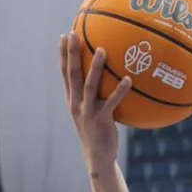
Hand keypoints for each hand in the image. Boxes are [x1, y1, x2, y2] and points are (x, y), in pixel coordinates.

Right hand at [59, 32, 132, 172]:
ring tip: (102, 50)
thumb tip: (109, 75)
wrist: (97, 157)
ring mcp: (87, 112)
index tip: (64, 35)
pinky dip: (120, 91)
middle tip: (73, 34)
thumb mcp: (91, 112)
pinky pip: (111, 102)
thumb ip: (94, 95)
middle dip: (71, 53)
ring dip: (95, 67)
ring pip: (89, 85)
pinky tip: (128, 80)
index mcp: (72, 100)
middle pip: (72, 74)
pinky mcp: (101, 120)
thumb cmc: (98, 132)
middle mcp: (76, 104)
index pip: (65, 74)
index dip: (62, 55)